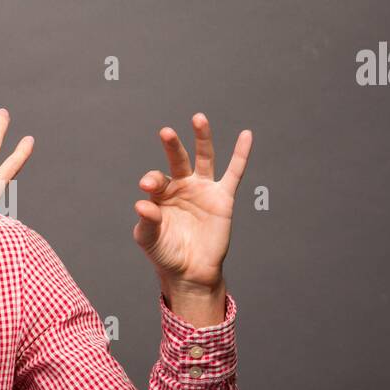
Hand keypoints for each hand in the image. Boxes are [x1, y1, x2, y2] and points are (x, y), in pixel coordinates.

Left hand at [132, 113, 251, 291]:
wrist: (190, 272)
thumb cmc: (166, 253)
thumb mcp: (149, 239)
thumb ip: (147, 222)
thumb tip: (142, 205)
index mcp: (161, 194)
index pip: (156, 179)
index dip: (152, 180)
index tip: (148, 186)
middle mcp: (181, 186)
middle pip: (178, 160)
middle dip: (172, 146)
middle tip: (165, 132)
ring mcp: (203, 189)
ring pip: (204, 158)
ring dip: (202, 138)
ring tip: (198, 118)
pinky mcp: (223, 197)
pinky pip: (234, 172)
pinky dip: (241, 154)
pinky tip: (246, 135)